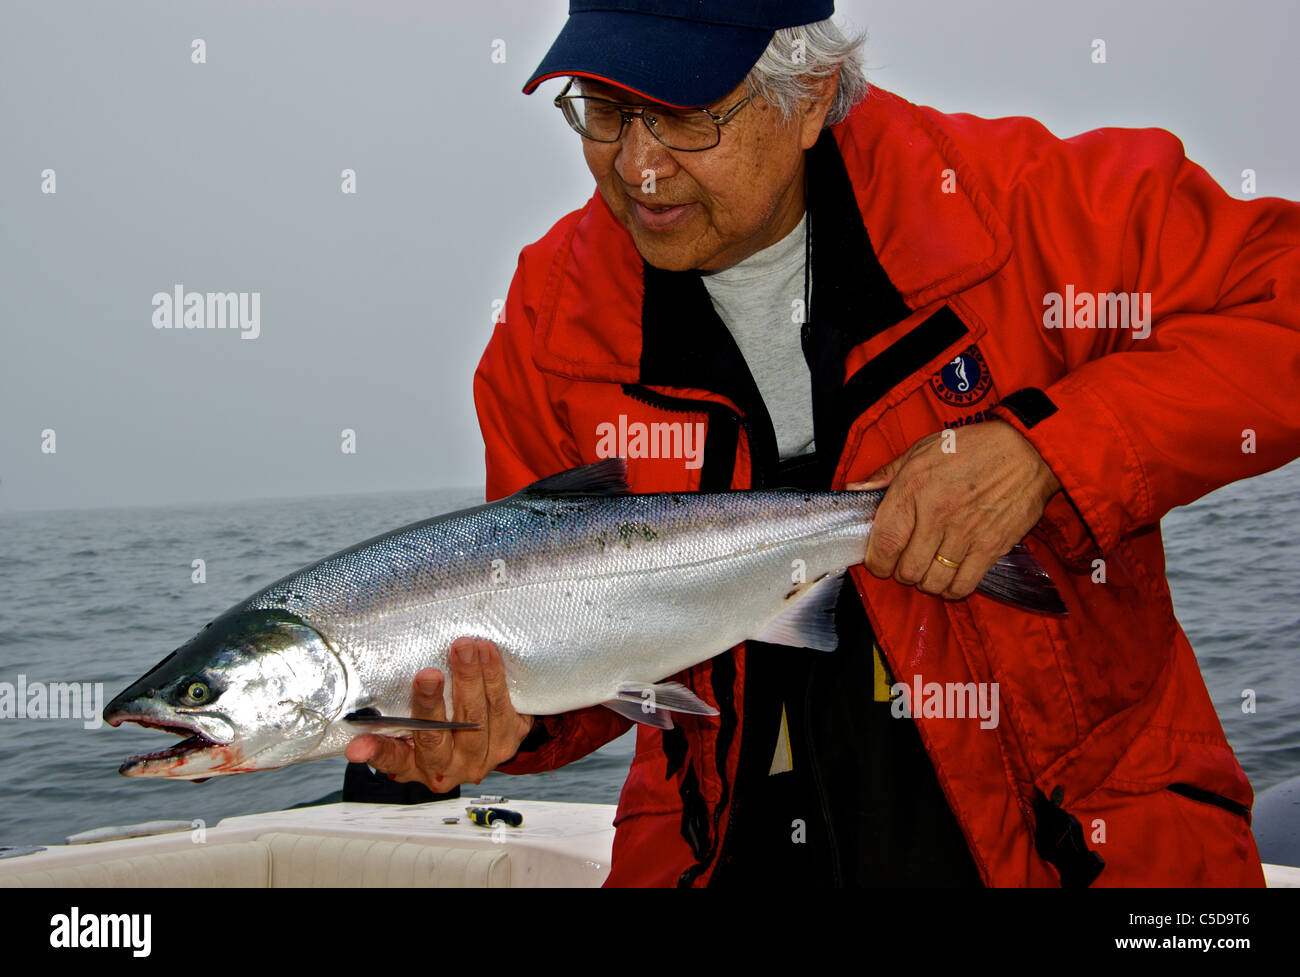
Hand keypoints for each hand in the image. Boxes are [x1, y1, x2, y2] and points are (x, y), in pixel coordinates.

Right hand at [344, 637, 533, 788]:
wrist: (491, 734)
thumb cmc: (440, 724)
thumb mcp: (412, 726)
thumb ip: (394, 714)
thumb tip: (364, 689)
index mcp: (414, 764)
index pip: (392, 759)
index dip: (375, 753)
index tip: (357, 746)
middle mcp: (446, 766)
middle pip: (437, 736)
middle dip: (431, 703)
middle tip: (427, 675)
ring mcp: (481, 756)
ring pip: (476, 718)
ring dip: (470, 679)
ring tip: (464, 647)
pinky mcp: (510, 739)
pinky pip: (502, 705)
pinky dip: (494, 676)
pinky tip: (487, 653)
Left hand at [850, 419, 1059, 599]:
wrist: (1026, 449)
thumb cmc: (972, 446)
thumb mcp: (921, 449)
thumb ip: (886, 474)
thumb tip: (854, 490)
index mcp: (913, 488)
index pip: (884, 541)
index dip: (876, 562)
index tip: (878, 562)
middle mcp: (936, 513)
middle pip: (907, 569)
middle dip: (901, 573)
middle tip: (906, 564)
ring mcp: (965, 533)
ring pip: (933, 581)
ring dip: (926, 582)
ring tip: (928, 570)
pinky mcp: (991, 546)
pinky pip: (963, 584)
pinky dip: (953, 589)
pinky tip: (950, 577)